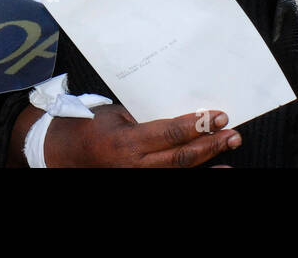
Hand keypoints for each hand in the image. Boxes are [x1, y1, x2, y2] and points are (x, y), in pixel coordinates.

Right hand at [44, 103, 239, 166]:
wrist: (64, 152)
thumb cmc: (90, 126)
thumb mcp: (118, 114)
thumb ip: (148, 118)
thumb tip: (183, 114)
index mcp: (127, 142)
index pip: (171, 134)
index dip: (198, 125)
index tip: (218, 116)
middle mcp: (134, 166)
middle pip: (181, 157)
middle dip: (210, 145)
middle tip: (233, 133)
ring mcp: (137, 179)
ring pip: (180, 173)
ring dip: (208, 162)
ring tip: (229, 149)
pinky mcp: (138, 183)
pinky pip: (172, 180)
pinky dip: (196, 176)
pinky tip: (216, 170)